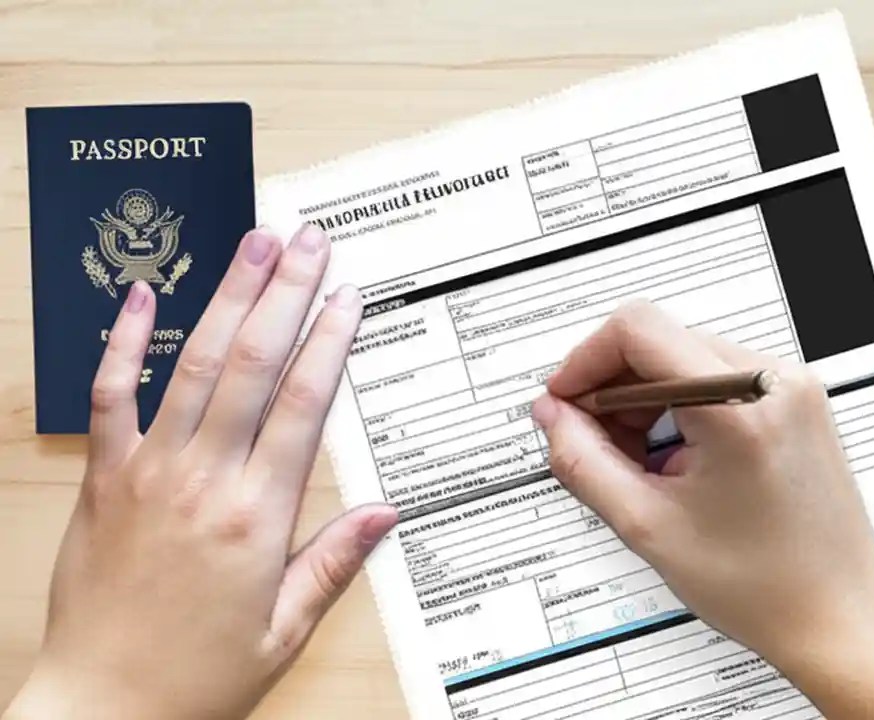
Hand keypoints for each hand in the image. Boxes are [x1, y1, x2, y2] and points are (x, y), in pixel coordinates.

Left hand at [5, 226, 396, 719]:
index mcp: (256, 516)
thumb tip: (386, 511)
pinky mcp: (103, 480)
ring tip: (253, 245)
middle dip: (285, 292)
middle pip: (254, 363)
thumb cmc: (195, 679)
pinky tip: (139, 297)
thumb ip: (335, 562)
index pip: (304, 404)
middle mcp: (202, 480)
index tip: (347, 295)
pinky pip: (109, 397)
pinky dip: (122, 343)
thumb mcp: (285, 630)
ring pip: (194, 365)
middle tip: (308, 239)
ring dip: (227, 298)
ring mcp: (147, 472)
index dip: (329, 340)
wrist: (101, 709)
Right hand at [531, 301, 873, 719]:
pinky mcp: (798, 404)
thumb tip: (554, 418)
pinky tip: (676, 461)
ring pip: (688, 357)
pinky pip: (721, 379)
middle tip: (593, 443)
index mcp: (739, 406)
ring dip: (647, 400)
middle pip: (662, 340)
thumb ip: (583, 462)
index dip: (586, 362)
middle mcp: (774, 383)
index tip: (567, 398)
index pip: (638, 329)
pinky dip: (684, 409)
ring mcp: (793, 390)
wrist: (839, 616)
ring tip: (642, 466)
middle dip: (614, 388)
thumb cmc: (770, 586)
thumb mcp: (649, 526)